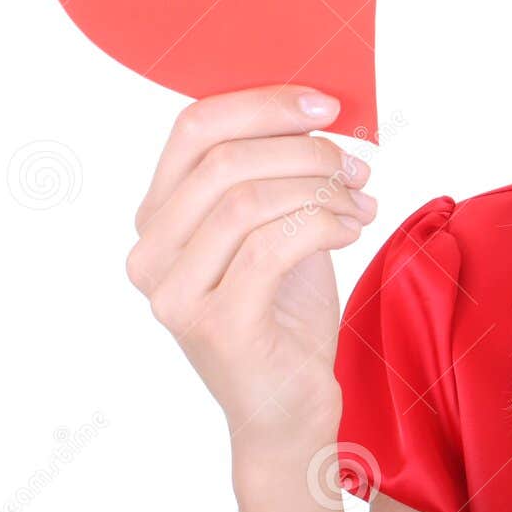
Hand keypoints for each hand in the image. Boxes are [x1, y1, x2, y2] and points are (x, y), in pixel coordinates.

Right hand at [126, 85, 377, 450]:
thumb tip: (315, 109)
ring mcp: (176, 293)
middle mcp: (151, 254)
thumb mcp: (277, 228)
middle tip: (358, 168)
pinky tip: (352, 228)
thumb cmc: (286, 314)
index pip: (193, 128)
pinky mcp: (217, 324)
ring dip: (321, 189)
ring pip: (248, 199)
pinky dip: (324, 223)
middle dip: (306, 150)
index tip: (327, 104)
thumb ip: (276, 175)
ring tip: (360, 204)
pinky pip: (273, 245)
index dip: (263, 103)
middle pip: (224, 158)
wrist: (289, 408)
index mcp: (158, 218)